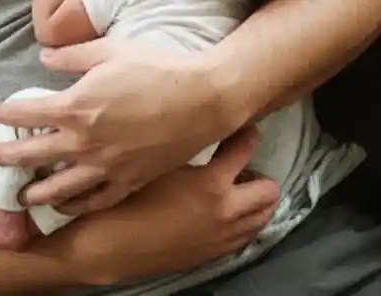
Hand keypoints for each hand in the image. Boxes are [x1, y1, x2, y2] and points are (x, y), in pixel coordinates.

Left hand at [0, 39, 243, 214]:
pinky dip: (77, 206)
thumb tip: (44, 57)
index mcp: (76, 107)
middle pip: (33, 155)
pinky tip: (67, 206)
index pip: (27, 114)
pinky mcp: (129, 180)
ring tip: (23, 194)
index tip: (1, 115)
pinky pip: (96, 200)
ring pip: (59, 187)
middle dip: (8, 157)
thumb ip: (73, 56)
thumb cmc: (159, 69)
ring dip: (36, 191)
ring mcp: (106, 166)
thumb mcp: (112, 50)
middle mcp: (84, 142)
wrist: (204, 99)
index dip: (8, 114)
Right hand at [56, 127, 278, 285]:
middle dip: (259, 174)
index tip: (240, 129)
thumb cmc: (128, 199)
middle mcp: (227, 211)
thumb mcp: (157, 164)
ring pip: (263, 217)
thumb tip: (201, 126)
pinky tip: (223, 214)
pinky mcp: (215, 254)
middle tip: (239, 167)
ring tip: (234, 191)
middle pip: (270, 190)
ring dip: (254, 201)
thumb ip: (186, 148)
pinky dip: (243, 222)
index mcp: (212, 183)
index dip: (247, 133)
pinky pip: (246, 237)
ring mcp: (224, 237)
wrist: (111, 247)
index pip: (248, 147)